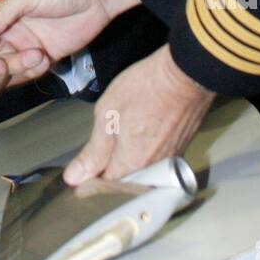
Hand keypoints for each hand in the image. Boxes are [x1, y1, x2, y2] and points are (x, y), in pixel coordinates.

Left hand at [64, 45, 215, 184]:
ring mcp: (170, 161)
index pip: (104, 186)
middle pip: (125, 183)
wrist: (185, 73)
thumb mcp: (108, 114)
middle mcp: (153, 170)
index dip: (90, 176)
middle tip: (106, 141)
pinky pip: (157, 161)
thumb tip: (74, 178)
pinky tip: (142, 130)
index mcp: (132, 164)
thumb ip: (93, 151)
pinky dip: (146, 150)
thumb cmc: (146, 88)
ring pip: (141, 172)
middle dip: (111, 170)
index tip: (84, 163)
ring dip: (129, 159)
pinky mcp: (180, 150)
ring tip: (126, 130)